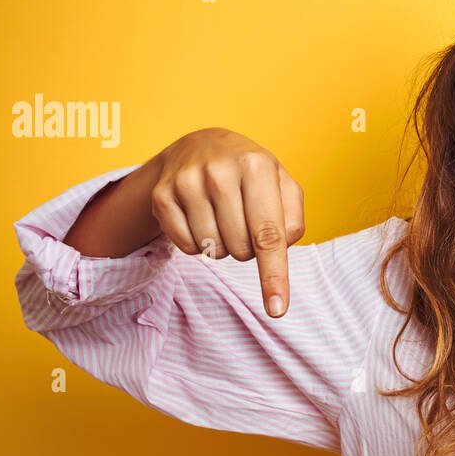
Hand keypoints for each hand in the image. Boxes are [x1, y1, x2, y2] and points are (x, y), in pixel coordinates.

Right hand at [148, 127, 304, 316]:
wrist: (200, 145)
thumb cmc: (251, 175)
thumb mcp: (282, 185)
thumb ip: (293, 219)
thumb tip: (282, 247)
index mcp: (257, 166)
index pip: (269, 234)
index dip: (274, 275)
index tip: (277, 310)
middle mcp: (220, 171)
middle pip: (241, 249)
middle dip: (248, 248)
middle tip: (243, 221)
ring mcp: (186, 182)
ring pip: (213, 251)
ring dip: (223, 246)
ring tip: (222, 217)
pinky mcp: (161, 196)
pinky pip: (188, 248)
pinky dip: (200, 245)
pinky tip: (201, 219)